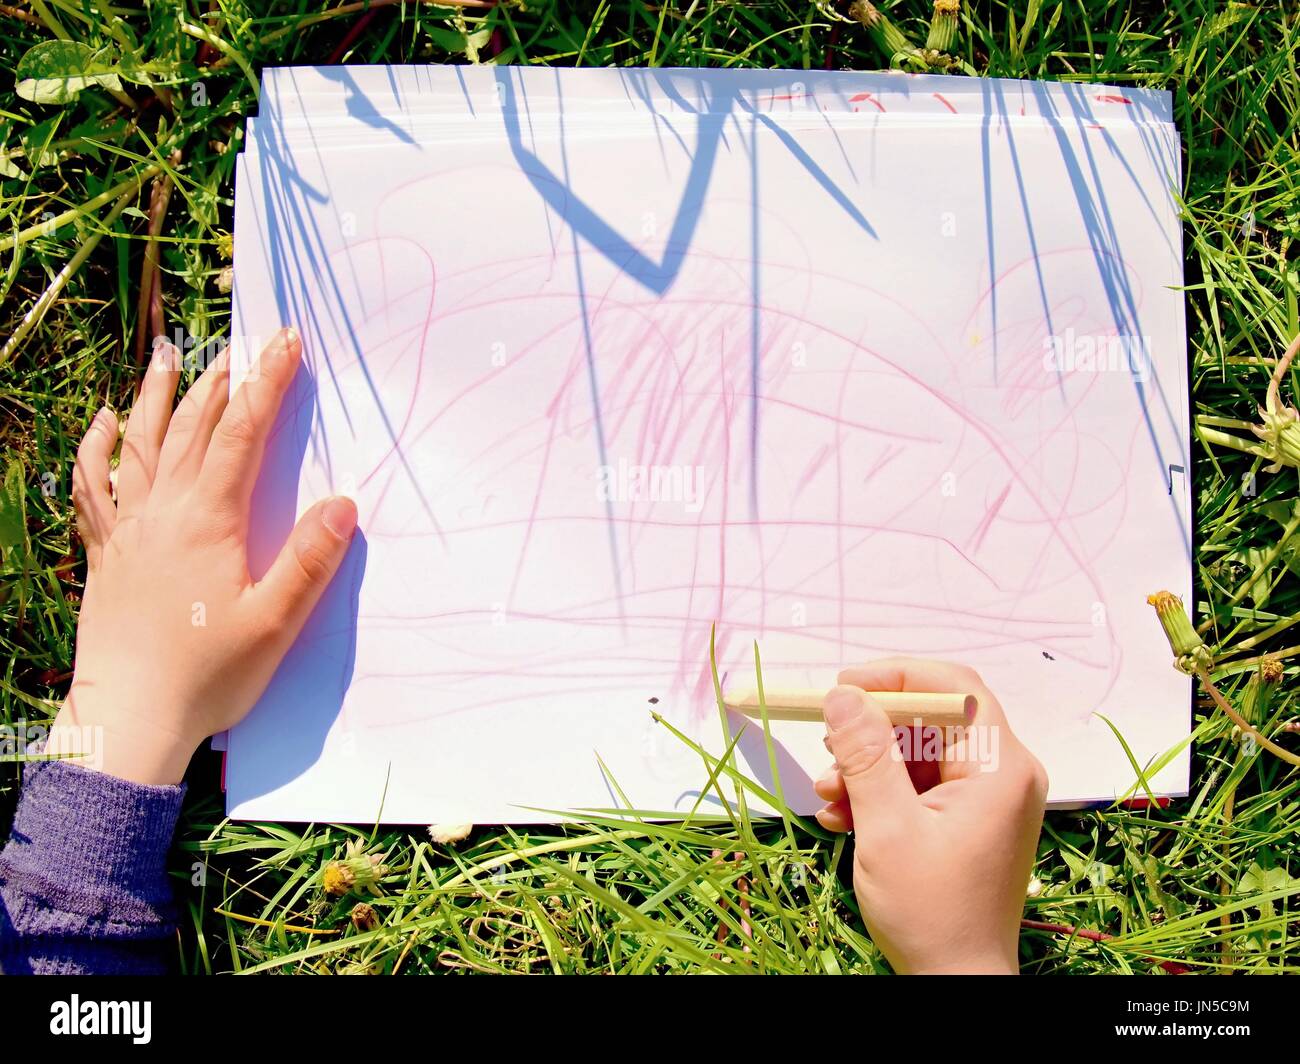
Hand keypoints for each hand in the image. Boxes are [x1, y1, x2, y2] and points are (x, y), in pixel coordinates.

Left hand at [47, 329, 357, 785]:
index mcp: (206, 521)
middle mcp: (161, 513)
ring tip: (171, 355)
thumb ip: (307, 561)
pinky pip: (95, 487)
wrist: (128, 719)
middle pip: (193, 427)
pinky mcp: (106, 553)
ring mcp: (127, 530)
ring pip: (141, 445)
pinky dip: (98, 450)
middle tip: (246, 342)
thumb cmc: (205, 675)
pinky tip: (104, 426)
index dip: (266, 383)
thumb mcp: (273, 624)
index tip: (287, 342)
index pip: (241, 434)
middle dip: (223, 379)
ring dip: (159, 396)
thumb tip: (343, 503)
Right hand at [814, 659, 1046, 973]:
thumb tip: (843, 695)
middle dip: (873, 732)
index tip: (845, 686)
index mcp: (1000, 769)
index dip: (897, 676)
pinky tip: (844, 817)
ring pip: (920, 752)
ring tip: (830, 796)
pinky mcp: (971, 819)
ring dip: (868, 768)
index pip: (956, 689)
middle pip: (933, 719)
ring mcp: (989, 798)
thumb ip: (865, 756)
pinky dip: (882, 793)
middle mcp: (1004, 775)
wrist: (956, 984)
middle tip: (828, 747)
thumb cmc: (930, 913)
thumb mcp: (886, 829)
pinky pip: (922, 783)